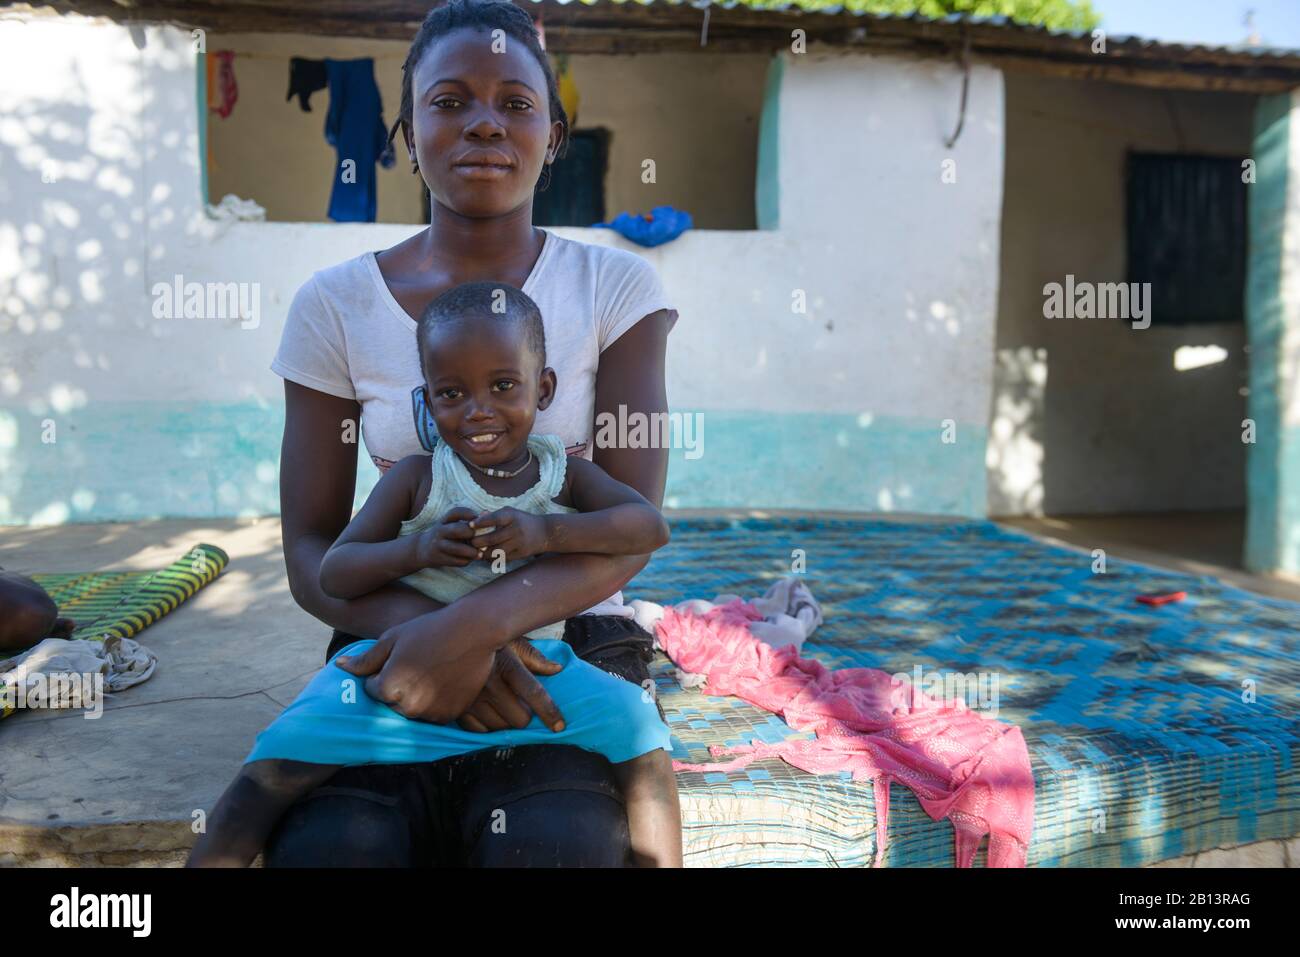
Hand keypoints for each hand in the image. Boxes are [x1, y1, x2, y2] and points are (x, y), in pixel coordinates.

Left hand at [334, 609, 495, 723]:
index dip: (382, 674)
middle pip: (390, 705)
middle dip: (396, 689)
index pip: (372, 690)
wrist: (474, 632)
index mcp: (389, 688)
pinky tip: (443, 682)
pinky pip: (432, 716)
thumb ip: (366, 659)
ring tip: (430, 673)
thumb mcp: (392, 639)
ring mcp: (430, 714)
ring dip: (415, 699)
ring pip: (411, 712)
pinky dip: (434, 704)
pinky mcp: (450, 716)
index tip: (399, 660)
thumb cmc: (429, 630)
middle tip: (416, 665)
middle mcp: (408, 707)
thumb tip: (339, 667)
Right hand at [414, 506, 480, 567]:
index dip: (468, 514)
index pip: (455, 512)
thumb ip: (468, 520)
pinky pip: (457, 561)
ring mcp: (438, 545)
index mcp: (444, 520)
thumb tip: (486, 513)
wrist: (423, 549)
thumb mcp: (451, 524)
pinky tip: (470, 559)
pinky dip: (466, 561)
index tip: (478, 517)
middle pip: (457, 530)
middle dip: (471, 534)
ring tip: (480, 553)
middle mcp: (439, 531)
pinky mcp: (440, 559)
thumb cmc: (446, 534)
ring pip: (457, 548)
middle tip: (480, 538)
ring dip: (471, 552)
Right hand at [456, 637, 565, 732]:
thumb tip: (556, 669)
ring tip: (501, 705)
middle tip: (520, 704)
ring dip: (505, 721)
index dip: (549, 712)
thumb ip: (533, 656)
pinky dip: (486, 726)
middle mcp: (487, 683)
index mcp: (504, 663)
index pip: (533, 692)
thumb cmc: (483, 639)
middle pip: (519, 718)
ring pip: (500, 727)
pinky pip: (478, 731)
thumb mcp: (510, 639)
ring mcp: (469, 698)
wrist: (443, 640)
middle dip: (525, 714)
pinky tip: (487, 711)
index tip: (559, 726)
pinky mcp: (454, 709)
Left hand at [469, 507, 549, 562]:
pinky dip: (492, 558)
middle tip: (470, 542)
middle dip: (477, 542)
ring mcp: (519, 543)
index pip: (494, 519)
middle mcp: (516, 529)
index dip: (480, 522)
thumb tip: (476, 517)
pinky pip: (502, 558)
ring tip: (476, 551)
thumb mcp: (511, 512)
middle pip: (492, 538)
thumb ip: (494, 514)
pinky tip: (486, 556)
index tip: (470, 525)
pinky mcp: (521, 553)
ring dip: (483, 553)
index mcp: (512, 516)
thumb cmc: (523, 520)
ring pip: (495, 552)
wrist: (545, 532)